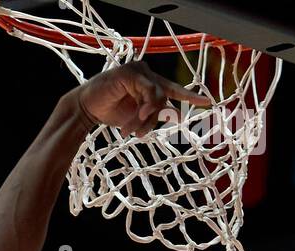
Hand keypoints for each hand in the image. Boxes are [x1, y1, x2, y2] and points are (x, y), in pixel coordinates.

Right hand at [78, 60, 209, 135]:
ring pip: (157, 97)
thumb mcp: (137, 118)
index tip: (207, 103)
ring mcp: (139, 71)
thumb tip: (174, 118)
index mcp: (151, 85)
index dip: (190, 97)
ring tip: (131, 130)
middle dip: (154, 121)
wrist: (87, 109)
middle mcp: (148, 75)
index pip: (174, 90)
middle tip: (140, 135)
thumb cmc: (111, 112)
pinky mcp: (130, 73)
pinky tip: (139, 114)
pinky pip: (147, 91)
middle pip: (165, 99)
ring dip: (145, 118)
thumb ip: (153, 116)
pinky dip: (145, 106)